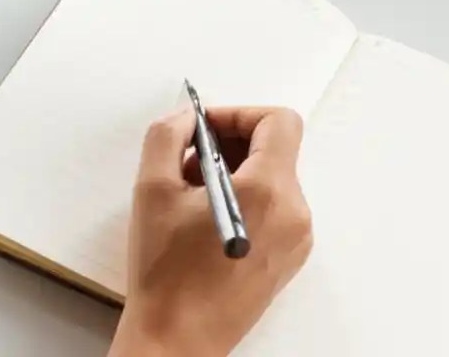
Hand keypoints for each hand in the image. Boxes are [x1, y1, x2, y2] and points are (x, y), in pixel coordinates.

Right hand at [109, 107, 312, 356]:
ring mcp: (296, 239)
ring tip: (189, 195)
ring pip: (272, 178)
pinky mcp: (288, 258)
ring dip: (232, 172)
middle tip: (186, 161)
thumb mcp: (152, 188)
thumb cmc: (166, 274)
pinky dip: (242, 198)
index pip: (278, 122)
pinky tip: (202, 219)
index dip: (238, 114)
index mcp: (269, 192)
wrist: (177, 337)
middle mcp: (294, 214)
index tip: (205, 127)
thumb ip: (168, 135)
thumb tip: (186, 117)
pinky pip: (273, 207)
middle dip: (229, 143)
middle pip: (275, 149)